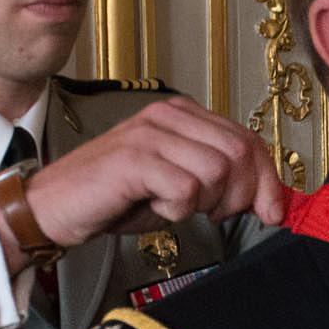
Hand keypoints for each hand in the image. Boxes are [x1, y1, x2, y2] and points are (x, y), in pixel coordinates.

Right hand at [0, 98, 286, 267]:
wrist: (55, 207)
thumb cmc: (117, 197)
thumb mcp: (180, 186)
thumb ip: (221, 182)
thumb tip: (272, 201)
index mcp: (183, 115)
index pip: (247, 140)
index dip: (267, 180)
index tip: (272, 212)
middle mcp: (168, 116)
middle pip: (239, 153)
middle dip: (240, 195)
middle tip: (214, 214)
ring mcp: (150, 134)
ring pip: (217, 170)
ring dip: (206, 203)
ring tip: (176, 206)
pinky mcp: (134, 159)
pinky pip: (186, 188)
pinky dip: (179, 209)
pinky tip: (157, 208)